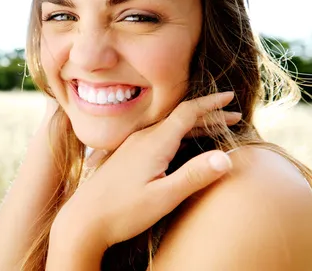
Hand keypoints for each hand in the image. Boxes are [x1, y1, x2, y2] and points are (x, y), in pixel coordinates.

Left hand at [48, 92, 239, 263]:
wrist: (83, 220)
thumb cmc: (122, 212)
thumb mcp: (163, 197)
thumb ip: (194, 176)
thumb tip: (226, 157)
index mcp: (153, 143)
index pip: (187, 113)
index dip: (211, 104)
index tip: (231, 97)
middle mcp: (142, 138)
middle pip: (179, 117)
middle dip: (208, 114)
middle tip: (234, 114)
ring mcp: (132, 146)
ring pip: (168, 127)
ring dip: (193, 124)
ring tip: (216, 127)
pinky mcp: (126, 156)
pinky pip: (157, 136)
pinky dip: (177, 134)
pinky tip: (183, 144)